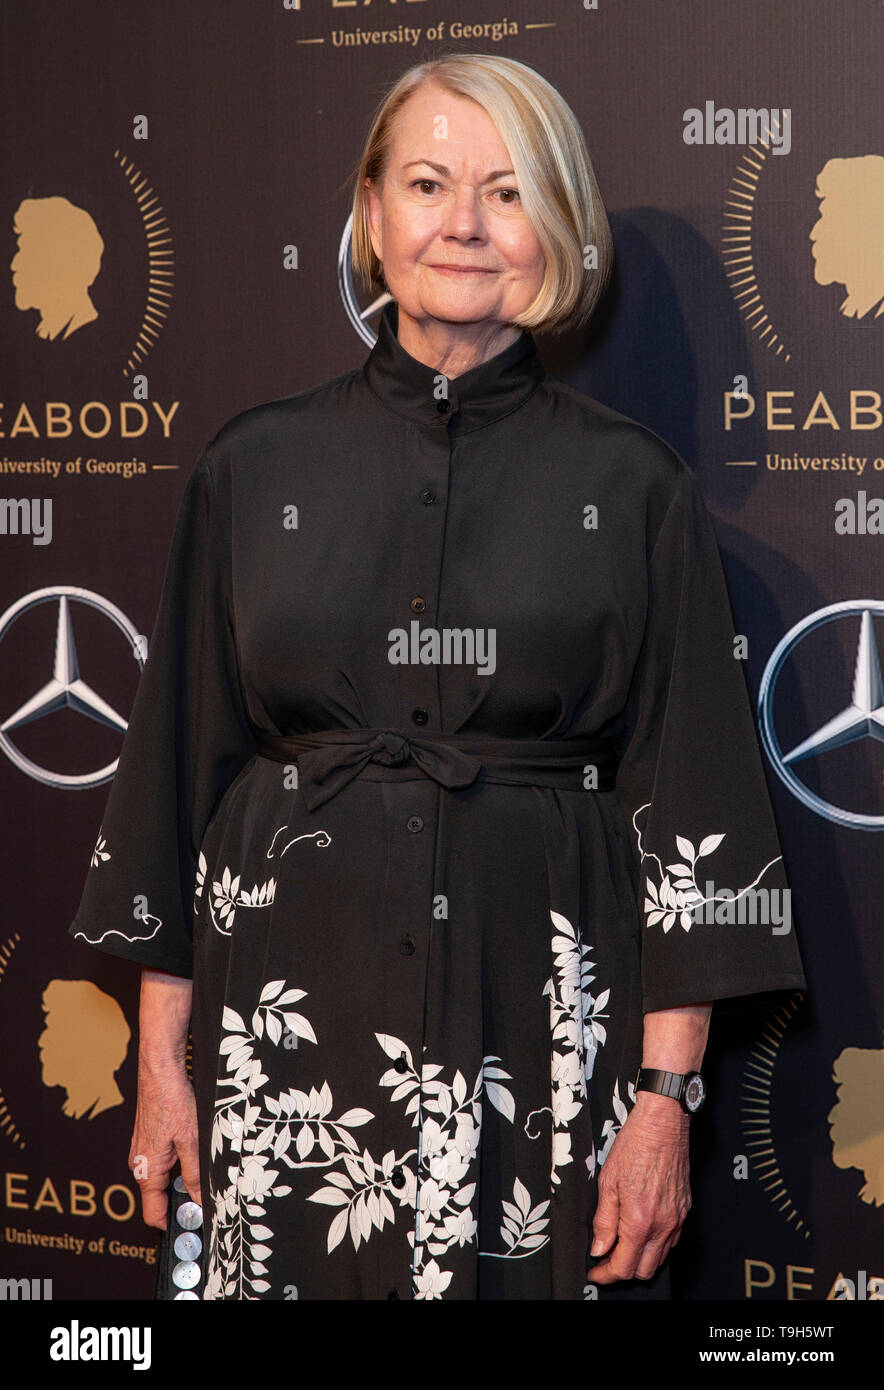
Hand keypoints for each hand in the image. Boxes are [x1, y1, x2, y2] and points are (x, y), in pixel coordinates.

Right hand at [128, 1057, 201, 1229]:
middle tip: (205, 1193)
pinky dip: (177, 1162)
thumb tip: (199, 1201)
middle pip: (159, 1197)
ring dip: (180, 1177)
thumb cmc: (172, 1102)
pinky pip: (161, 1161)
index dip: (173, 1222)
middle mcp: (139, 1165)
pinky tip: (191, 1147)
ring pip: (162, 1178)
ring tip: (201, 1164)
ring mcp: (141, 1151)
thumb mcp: (191, 1142)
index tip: (194, 1221)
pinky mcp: (147, 1139)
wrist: (160, 1071)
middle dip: (181, 1199)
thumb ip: (195, 1175)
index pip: (153, 1215)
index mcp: (147, 1172)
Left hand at [587, 1092, 690, 1283]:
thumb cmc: (636, 1145)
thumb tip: (599, 1247)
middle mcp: (662, 1225)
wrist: (663, 1125)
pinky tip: (642, 1231)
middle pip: (643, 1270)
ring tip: (622, 1245)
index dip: (605, 1274)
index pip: (623, 1266)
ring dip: (640, 1259)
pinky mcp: (684, 1210)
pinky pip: (671, 1241)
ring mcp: (677, 1219)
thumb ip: (603, 1220)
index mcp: (640, 1221)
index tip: (596, 1272)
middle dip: (622, 1270)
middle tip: (606, 1259)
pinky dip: (656, 1244)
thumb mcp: (607, 1182)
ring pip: (660, 1259)